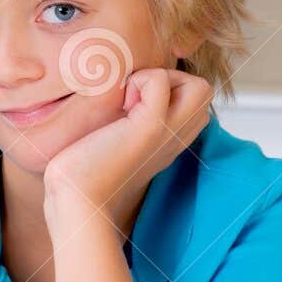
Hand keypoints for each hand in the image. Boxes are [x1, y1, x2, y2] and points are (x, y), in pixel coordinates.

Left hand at [42, 67, 212, 236]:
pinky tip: (121, 102)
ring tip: (132, 98)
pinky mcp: (150, 127)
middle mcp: (174, 139)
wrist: (77, 203)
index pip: (194, 105)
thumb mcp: (110, 148)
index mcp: (167, 144)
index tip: (136, 104)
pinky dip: (141, 79)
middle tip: (137, 97)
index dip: (170, 91)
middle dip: (172, 81)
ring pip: (200, 87)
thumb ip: (122, 129)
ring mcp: (167, 134)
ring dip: (164, 78)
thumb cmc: (83, 180)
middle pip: (204, 94)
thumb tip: (118, 105)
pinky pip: (160, 80)